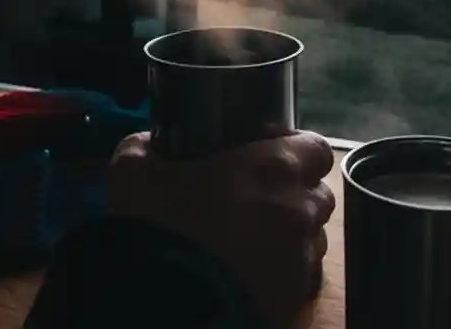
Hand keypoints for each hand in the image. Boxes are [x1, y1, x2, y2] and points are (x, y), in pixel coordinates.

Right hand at [109, 131, 335, 328]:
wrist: (162, 304)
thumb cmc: (156, 227)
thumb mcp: (133, 175)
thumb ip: (143, 150)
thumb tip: (146, 146)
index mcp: (274, 168)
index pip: (317, 148)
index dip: (295, 150)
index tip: (267, 156)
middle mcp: (300, 209)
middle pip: (317, 195)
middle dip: (294, 194)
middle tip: (254, 201)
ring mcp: (302, 257)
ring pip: (313, 238)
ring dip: (291, 234)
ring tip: (251, 242)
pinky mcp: (295, 298)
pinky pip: (300, 277)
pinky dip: (283, 271)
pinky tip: (249, 273)